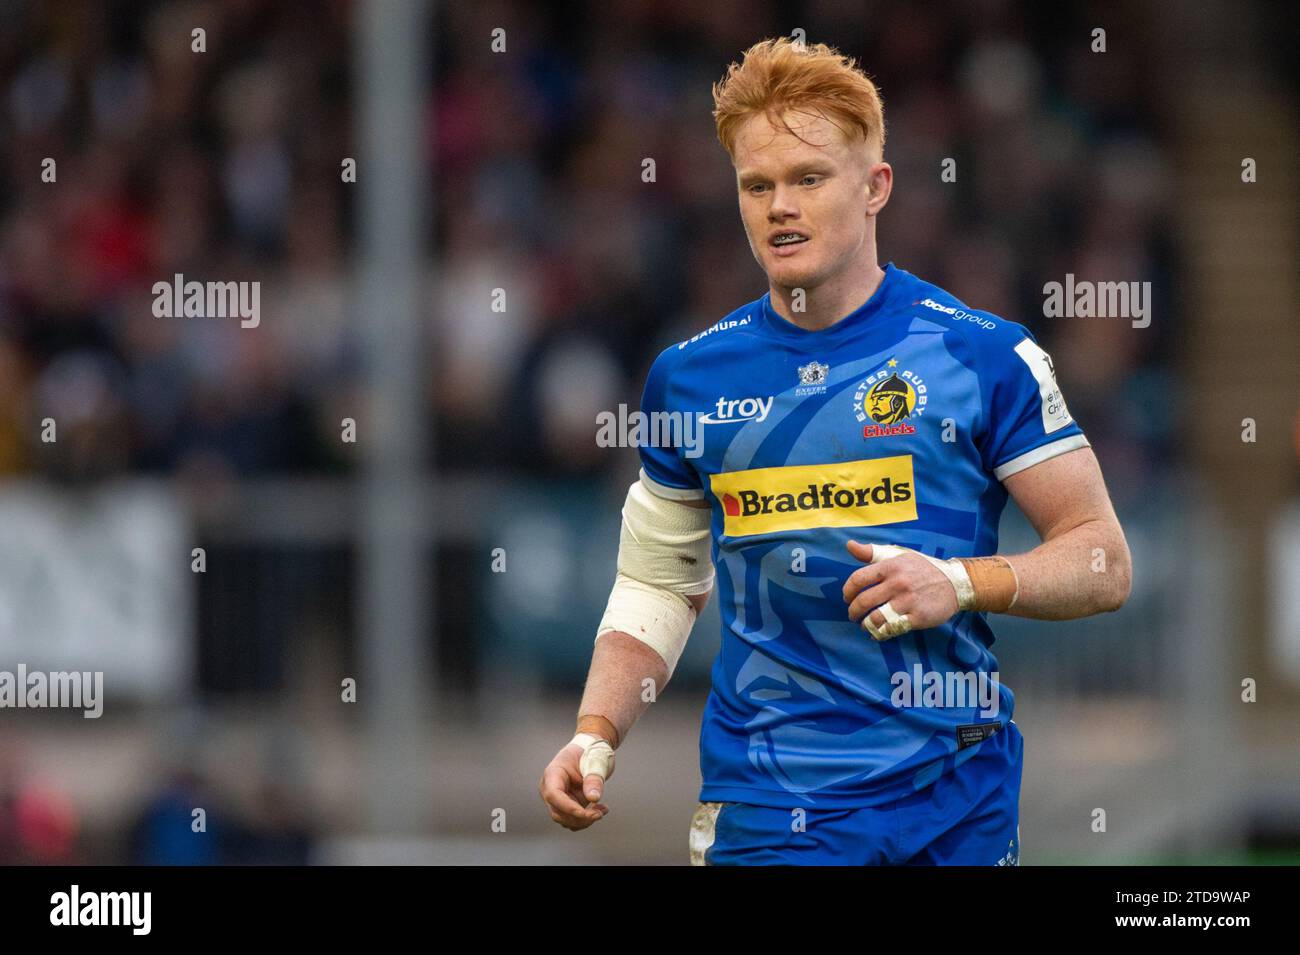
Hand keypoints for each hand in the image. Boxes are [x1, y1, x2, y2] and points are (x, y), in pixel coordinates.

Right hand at [539, 741, 610, 830]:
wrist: (591, 750)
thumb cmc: (591, 752)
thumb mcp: (596, 762)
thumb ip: (594, 779)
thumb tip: (593, 798)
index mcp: (553, 773)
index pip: (554, 795)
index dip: (569, 808)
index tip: (589, 813)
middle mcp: (550, 788)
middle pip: (558, 812)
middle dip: (579, 817)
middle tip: (600, 813)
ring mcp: (557, 798)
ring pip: (565, 820)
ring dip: (584, 820)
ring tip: (603, 809)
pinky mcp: (566, 805)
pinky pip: (573, 819)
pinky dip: (586, 820)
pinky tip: (600, 809)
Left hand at [842, 540, 958, 638]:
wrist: (955, 583)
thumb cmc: (922, 568)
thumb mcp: (899, 555)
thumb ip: (872, 553)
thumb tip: (849, 545)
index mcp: (891, 566)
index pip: (858, 579)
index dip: (848, 591)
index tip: (847, 597)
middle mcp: (898, 583)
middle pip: (864, 601)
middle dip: (853, 611)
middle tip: (853, 614)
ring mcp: (908, 601)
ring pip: (875, 618)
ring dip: (865, 625)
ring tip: (864, 625)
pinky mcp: (917, 618)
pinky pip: (892, 629)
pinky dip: (880, 634)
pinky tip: (878, 633)